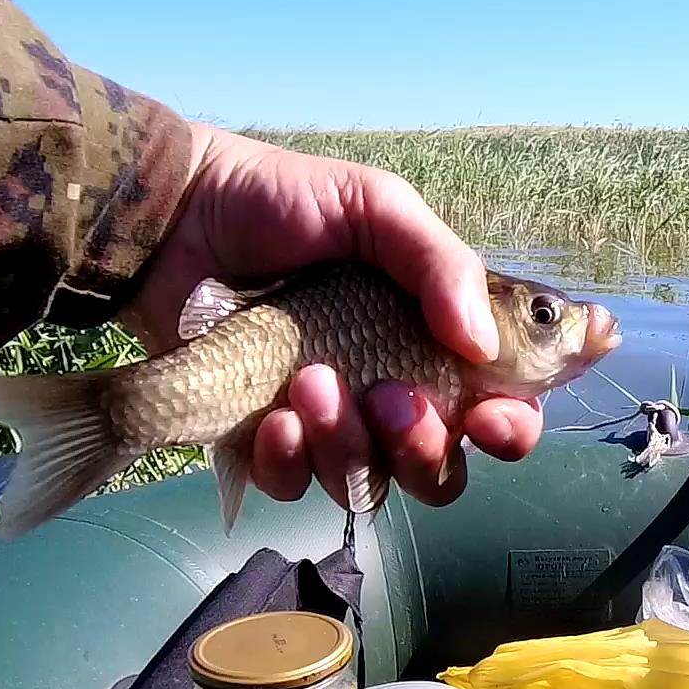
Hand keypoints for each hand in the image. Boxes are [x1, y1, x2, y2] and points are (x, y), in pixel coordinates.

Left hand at [122, 123, 542, 508]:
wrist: (178, 217)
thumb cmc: (285, 202)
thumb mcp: (378, 206)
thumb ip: (443, 263)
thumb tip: (485, 345)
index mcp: (437, 342)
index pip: (504, 410)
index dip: (510, 429)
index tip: (488, 417)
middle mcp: (394, 396)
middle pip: (442, 472)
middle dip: (425, 447)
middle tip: (389, 396)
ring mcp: (332, 426)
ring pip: (370, 486)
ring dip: (349, 445)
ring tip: (308, 380)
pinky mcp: (268, 444)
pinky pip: (297, 487)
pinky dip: (290, 459)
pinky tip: (272, 417)